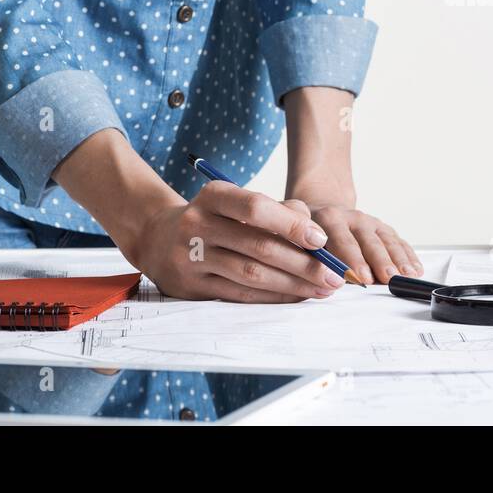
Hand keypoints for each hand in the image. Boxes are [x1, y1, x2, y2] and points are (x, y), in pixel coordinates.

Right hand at [138, 182, 348, 301]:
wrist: (158, 238)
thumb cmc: (215, 218)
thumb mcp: (236, 203)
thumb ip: (275, 213)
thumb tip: (319, 239)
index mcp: (212, 195)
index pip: (255, 208)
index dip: (291, 224)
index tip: (321, 240)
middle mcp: (197, 224)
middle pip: (258, 246)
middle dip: (303, 263)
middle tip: (334, 275)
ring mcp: (191, 257)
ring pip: (251, 274)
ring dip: (293, 284)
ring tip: (323, 289)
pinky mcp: (191, 286)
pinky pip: (239, 294)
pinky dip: (272, 297)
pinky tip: (296, 296)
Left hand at [292, 196, 422, 284]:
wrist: (321, 208)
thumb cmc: (307, 233)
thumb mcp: (296, 235)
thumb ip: (304, 254)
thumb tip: (318, 278)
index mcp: (328, 218)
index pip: (341, 240)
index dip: (351, 259)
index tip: (360, 277)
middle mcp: (352, 217)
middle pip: (368, 241)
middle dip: (379, 261)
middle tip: (387, 278)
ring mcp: (370, 222)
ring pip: (386, 241)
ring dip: (398, 259)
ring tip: (406, 276)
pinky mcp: (382, 228)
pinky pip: (398, 241)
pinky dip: (408, 256)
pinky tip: (415, 269)